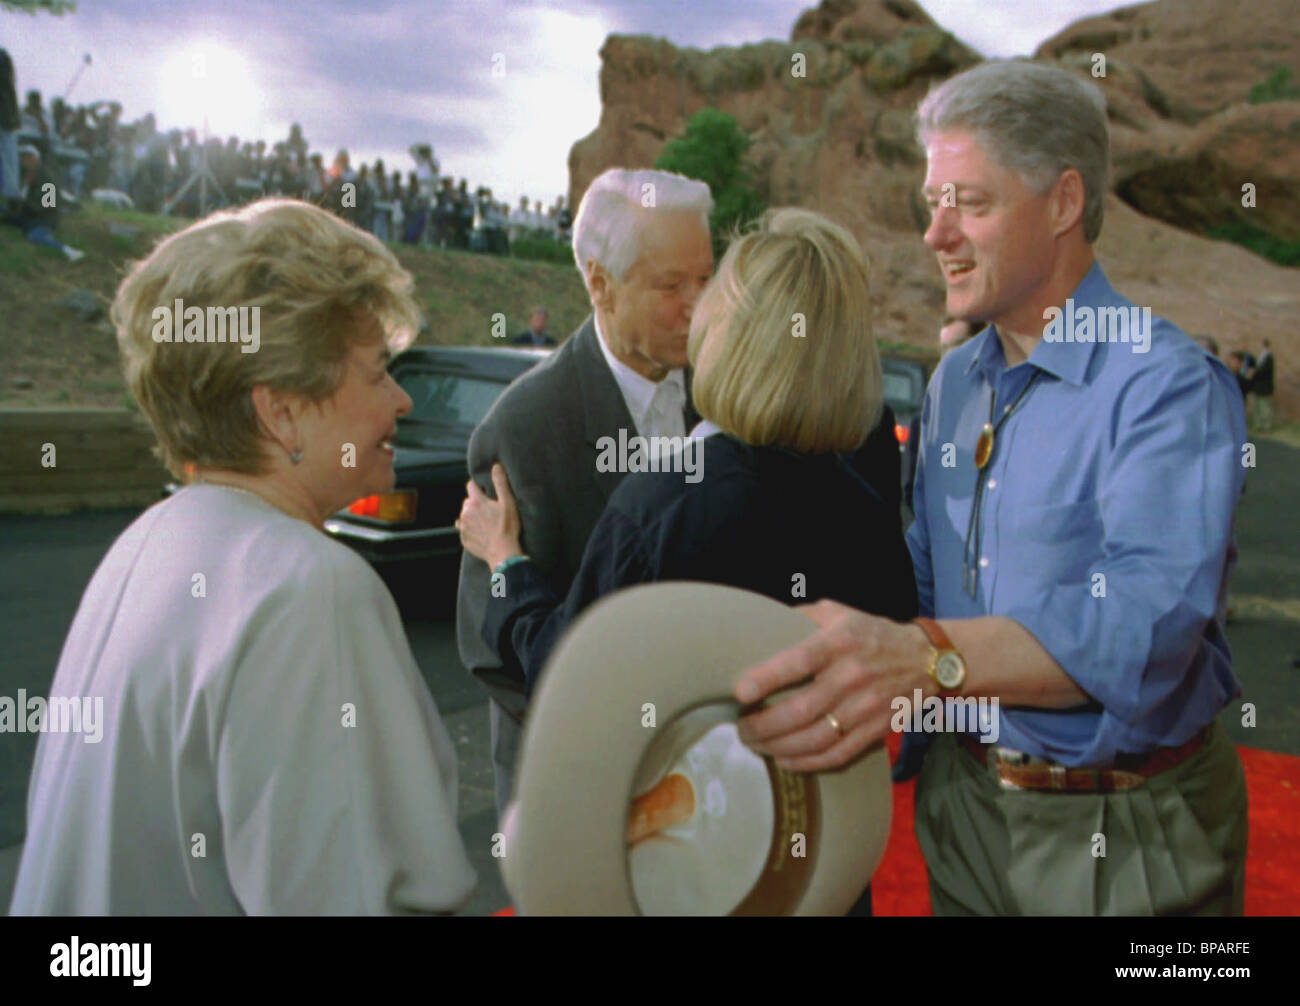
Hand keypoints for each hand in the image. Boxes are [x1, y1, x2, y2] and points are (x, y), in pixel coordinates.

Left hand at [457, 463, 521, 569]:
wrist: (503, 552)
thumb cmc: (508, 527)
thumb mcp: (508, 503)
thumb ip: (500, 483)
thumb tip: (496, 466)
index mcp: (476, 502)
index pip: (471, 486)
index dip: (479, 488)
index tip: (486, 493)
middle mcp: (465, 513)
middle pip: (468, 502)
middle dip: (477, 504)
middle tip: (491, 512)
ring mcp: (463, 527)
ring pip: (466, 516)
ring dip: (474, 517)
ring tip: (488, 524)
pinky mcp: (463, 539)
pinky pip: (466, 530)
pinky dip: (472, 530)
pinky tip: (484, 534)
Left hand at [732, 600, 930, 771]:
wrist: (927, 659)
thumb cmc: (871, 634)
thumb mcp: (839, 613)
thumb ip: (801, 616)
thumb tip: (760, 623)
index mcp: (840, 641)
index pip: (800, 660)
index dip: (768, 678)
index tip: (740, 692)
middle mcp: (853, 675)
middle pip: (802, 709)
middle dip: (764, 725)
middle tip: (742, 727)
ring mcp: (867, 706)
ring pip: (817, 738)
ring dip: (779, 747)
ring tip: (756, 745)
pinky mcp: (877, 729)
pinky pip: (838, 754)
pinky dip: (807, 763)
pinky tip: (785, 760)